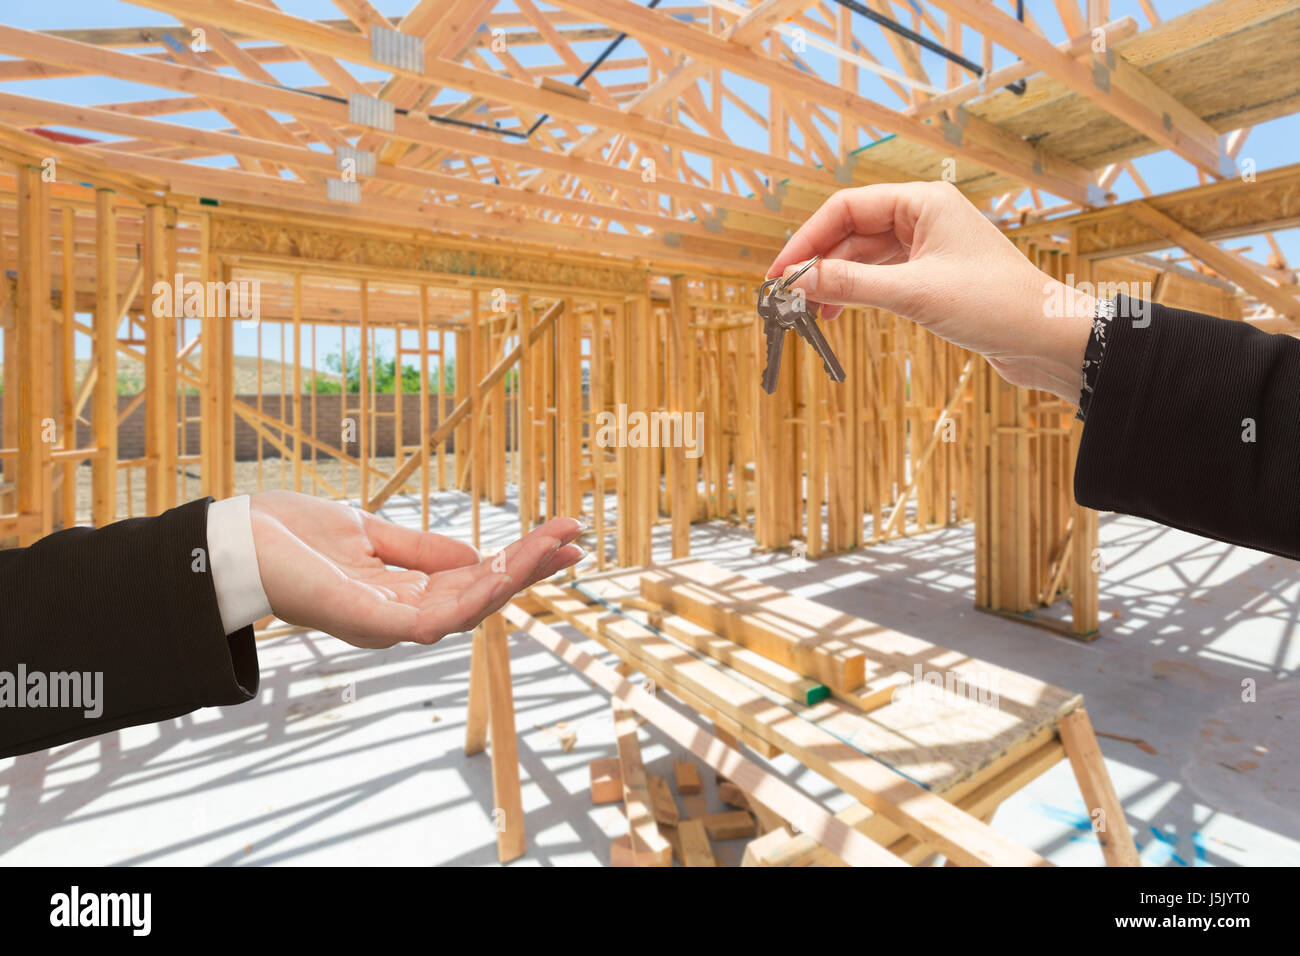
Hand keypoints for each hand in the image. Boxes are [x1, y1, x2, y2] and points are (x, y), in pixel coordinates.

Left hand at [246, 490, 583, 647]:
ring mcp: (387, 623)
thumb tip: (476, 556)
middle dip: (531, 569)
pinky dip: (476, 594)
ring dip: (515, 577)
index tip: (561, 534)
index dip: (518, 562)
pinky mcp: (372, 623)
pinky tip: (505, 569)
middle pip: (482, 597)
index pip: (474, 582)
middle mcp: (401, 617)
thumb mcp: (368, 533)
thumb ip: (419, 549)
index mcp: (402, 595)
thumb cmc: (288, 537)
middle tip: (577, 539)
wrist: (231, 541)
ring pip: (470, 608)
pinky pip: (437, 617)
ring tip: (556, 546)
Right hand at [766, 181, 1094, 401]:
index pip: (847, 208)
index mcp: (923, 202)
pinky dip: (856, 293)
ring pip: (864, 257)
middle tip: (785, 295)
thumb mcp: (913, 293)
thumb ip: (851, 285)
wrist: (1046, 339)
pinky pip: (881, 277)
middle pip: (851, 231)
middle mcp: (924, 217)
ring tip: (807, 311)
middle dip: (817, 262)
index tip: (780, 272)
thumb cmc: (994, 304)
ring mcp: (928, 247)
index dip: (807, 239)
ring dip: (834, 281)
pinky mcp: (932, 277)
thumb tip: (798, 281)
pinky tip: (837, 313)